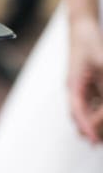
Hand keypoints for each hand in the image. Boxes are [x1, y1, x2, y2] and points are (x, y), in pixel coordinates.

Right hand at [68, 15, 102, 140]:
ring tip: (99, 136)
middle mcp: (76, 90)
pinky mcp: (89, 85)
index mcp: (73, 86)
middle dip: (92, 130)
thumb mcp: (102, 64)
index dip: (87, 128)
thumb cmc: (88, 43)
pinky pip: (93, 103)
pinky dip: (98, 111)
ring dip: (96, 122)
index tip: (94, 141)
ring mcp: (82, 88)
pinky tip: (100, 114)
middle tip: (98, 143)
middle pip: (81, 117)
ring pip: (88, 112)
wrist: (83, 29)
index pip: (78, 112)